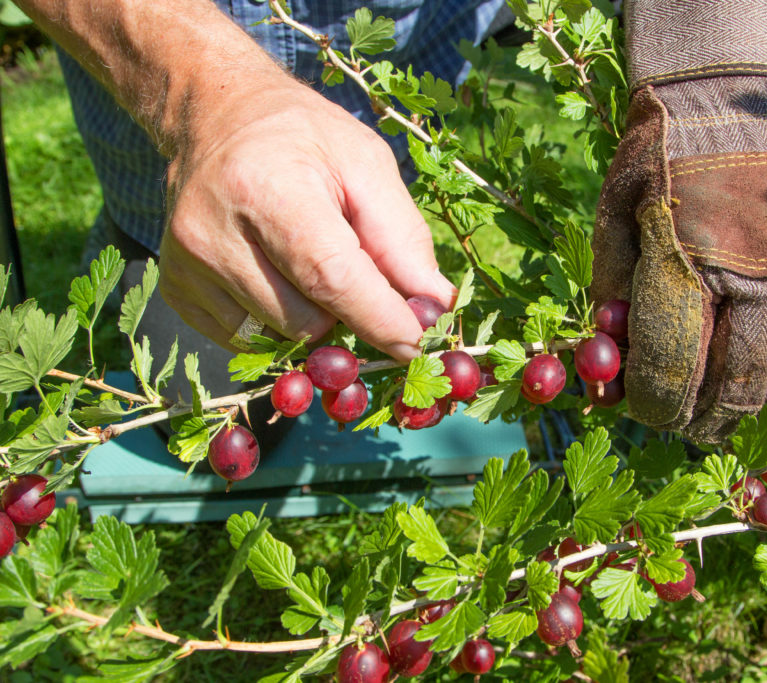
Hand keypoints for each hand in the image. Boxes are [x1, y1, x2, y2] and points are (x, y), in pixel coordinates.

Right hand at [159, 78, 455, 359]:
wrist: (215, 115)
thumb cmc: (302, 139)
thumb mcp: (366, 164)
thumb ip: (403, 238)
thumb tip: (434, 308)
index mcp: (266, 188)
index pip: (330, 276)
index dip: (379, 318)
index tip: (416, 343)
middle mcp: (213, 232)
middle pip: (305, 320)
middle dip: (349, 315)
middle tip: (358, 276)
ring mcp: (187, 267)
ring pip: (278, 339)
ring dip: (313, 320)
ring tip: (308, 264)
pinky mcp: (175, 291)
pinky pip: (246, 342)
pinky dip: (277, 324)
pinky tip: (276, 276)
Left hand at [593, 77, 766, 442]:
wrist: (750, 90)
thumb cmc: (671, 155)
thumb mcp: (618, 210)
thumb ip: (613, 296)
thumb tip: (608, 379)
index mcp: (688, 251)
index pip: (673, 363)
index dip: (658, 404)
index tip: (652, 414)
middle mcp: (761, 267)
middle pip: (738, 380)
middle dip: (710, 418)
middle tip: (696, 430)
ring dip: (766, 413)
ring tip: (743, 425)